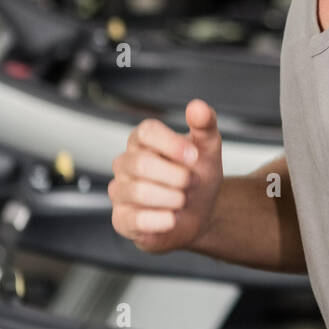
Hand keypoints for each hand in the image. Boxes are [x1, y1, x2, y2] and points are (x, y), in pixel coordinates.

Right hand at [108, 98, 222, 253]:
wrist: (200, 213)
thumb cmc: (198, 176)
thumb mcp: (208, 149)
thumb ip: (205, 125)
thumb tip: (197, 107)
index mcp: (143, 140)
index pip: (146, 132)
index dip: (172, 144)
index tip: (194, 157)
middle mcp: (126, 163)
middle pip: (142, 164)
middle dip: (177, 177)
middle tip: (193, 183)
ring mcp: (120, 191)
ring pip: (139, 192)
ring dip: (173, 198)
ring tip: (183, 200)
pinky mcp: (122, 219)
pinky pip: (135, 220)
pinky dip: (162, 220)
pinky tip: (173, 218)